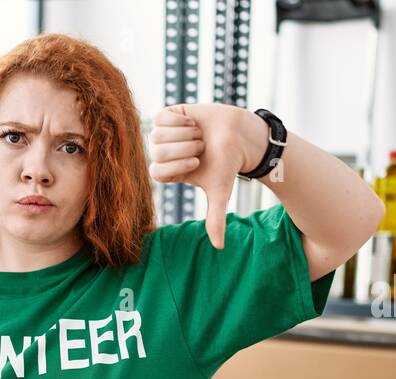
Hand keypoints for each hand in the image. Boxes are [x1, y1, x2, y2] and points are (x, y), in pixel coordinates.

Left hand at [148, 103, 268, 248]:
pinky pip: (163, 116)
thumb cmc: (227, 164)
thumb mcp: (220, 191)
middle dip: (184, 148)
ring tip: (199, 135)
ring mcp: (164, 134)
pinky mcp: (169, 114)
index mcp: (168, 172)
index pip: (156, 170)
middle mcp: (163, 154)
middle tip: (201, 147)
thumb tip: (219, 247)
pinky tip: (193, 122)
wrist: (240, 135)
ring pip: (159, 134)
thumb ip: (215, 218)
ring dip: (185, 134)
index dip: (177, 164)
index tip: (196, 162)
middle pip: (157, 151)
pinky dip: (182, 119)